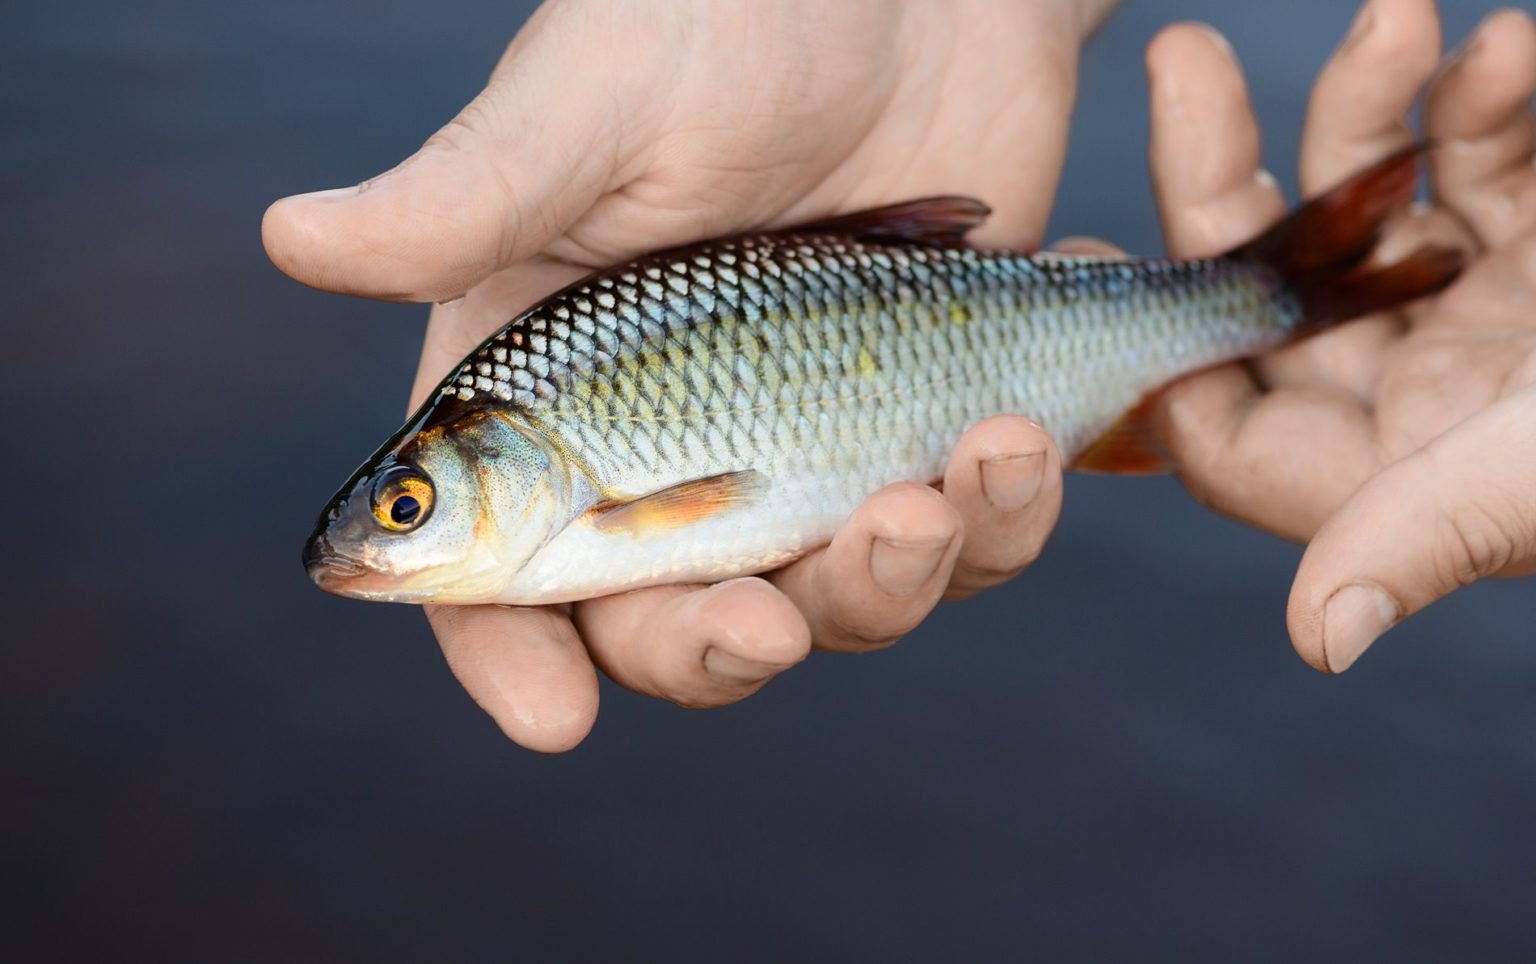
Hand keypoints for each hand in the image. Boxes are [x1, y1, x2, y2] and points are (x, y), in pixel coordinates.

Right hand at [265, 0, 1113, 749]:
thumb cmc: (730, 12)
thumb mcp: (599, 102)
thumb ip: (473, 195)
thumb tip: (292, 237)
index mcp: (552, 397)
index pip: (502, 566)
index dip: (508, 653)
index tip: (551, 718)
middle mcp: (672, 452)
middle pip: (671, 625)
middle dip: (724, 646)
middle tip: (776, 620)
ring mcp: (809, 455)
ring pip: (840, 603)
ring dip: (899, 576)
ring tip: (968, 455)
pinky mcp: (929, 432)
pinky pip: (970, 536)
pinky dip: (1009, 509)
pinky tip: (1027, 417)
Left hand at [1143, 0, 1535, 671]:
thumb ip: (1426, 537)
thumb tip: (1320, 645)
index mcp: (1387, 476)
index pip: (1228, 423)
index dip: (1163, 350)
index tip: (1108, 257)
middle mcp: (1415, 397)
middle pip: (1270, 289)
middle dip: (1223, 171)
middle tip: (1180, 61)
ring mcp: (1479, 311)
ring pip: (1373, 197)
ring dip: (1374, 101)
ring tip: (1398, 17)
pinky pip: (1487, 158)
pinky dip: (1492, 98)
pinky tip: (1511, 47)